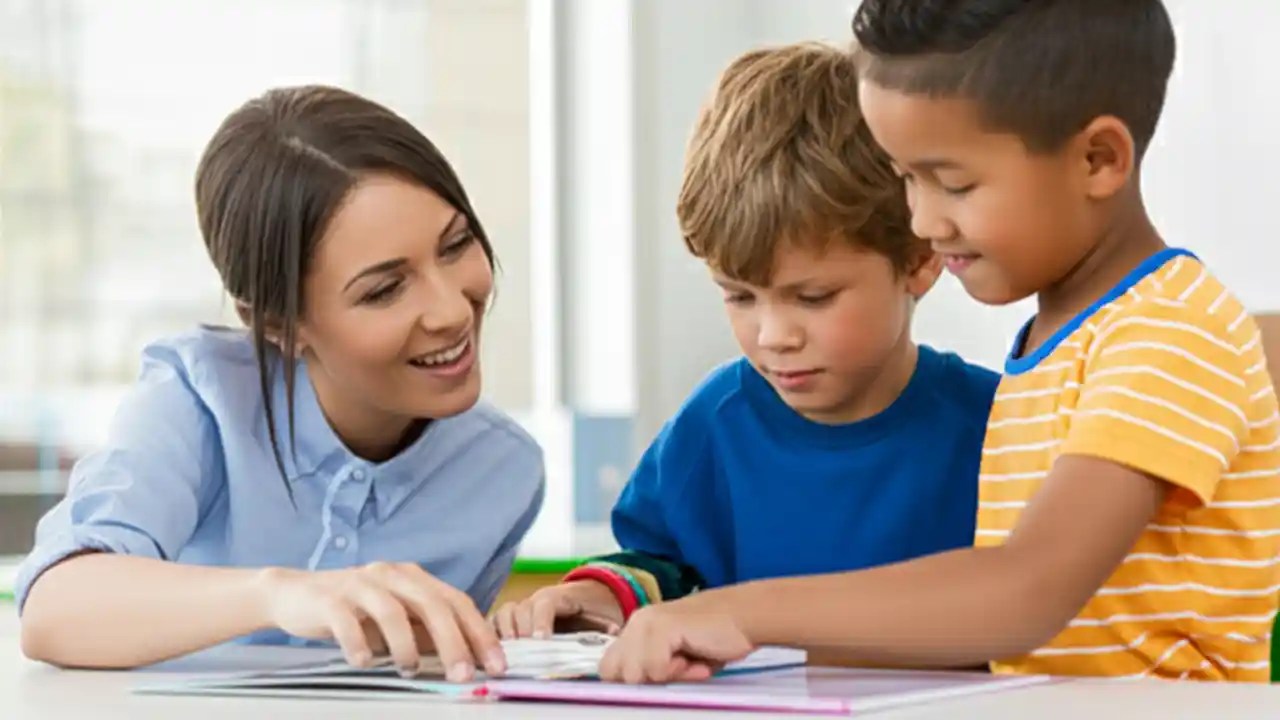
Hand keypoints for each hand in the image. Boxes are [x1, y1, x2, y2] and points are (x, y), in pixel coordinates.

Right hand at [257, 562, 503, 681]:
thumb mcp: (397, 618)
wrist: (295, 595)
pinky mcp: (330, 599)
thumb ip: (427, 631)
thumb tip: (470, 658)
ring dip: (406, 645)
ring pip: (393, 612)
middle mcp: (392, 575)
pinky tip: (363, 663)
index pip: (457, 602)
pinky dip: (358, 644)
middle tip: (463, 675)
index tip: (497, 664)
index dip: (480, 633)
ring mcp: (361, 584)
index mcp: (414, 578)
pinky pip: (348, 622)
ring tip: (409, 670)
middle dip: (453, 642)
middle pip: (432, 605)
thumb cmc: (355, 611)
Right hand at [491, 580, 623, 638]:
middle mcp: (534, 599)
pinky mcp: (509, 619)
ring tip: (507, 653)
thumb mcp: (598, 614)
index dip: (541, 621)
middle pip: (520, 609)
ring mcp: (520, 608)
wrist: (579, 597)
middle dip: (521, 630)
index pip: (545, 603)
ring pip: (504, 613)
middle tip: (522, 650)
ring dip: (504, 632)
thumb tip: (614, 630)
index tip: (541, 640)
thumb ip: (602, 622)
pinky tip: (495, 651)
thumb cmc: (587, 609)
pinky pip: (494, 623)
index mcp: (557, 596)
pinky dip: (493, 635)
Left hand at [597, 600, 754, 683]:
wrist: (745, 618)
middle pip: (614, 672)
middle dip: (644, 681)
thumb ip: (650, 667)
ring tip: (689, 661)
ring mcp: (647, 622)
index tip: (662, 677)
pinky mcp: (662, 627)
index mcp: (636, 627)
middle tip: (676, 668)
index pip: (609, 667)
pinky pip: (655, 669)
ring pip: (633, 674)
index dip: (633, 681)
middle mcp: (637, 621)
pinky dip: (679, 671)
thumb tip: (632, 687)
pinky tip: (696, 657)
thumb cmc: (716, 639)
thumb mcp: (676, 657)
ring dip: (665, 676)